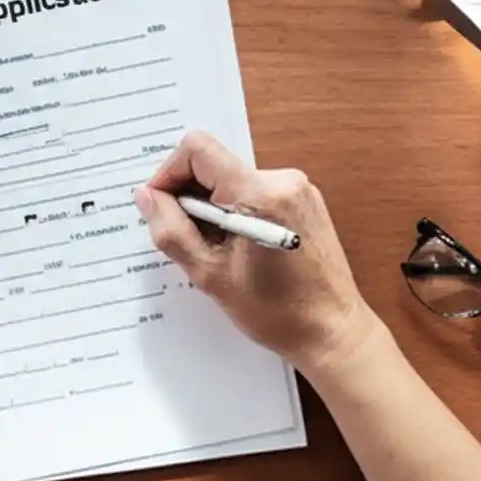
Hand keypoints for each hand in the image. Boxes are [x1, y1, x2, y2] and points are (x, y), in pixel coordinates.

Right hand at [133, 132, 380, 373]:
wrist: (332, 330)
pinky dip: (235, 212)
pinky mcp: (304, 199)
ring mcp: (297, 188)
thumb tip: (147, 197)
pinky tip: (240, 248)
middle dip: (190, 198)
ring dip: (213, 208)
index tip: (161, 206)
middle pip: (214, 165)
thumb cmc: (278, 311)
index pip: (197, 150)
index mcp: (259, 194)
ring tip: (219, 252)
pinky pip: (253, 191)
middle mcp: (282, 180)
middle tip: (189, 240)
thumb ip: (171, 230)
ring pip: (231, 180)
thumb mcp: (209, 275)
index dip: (169, 173)